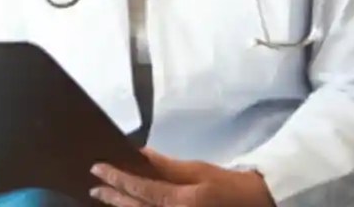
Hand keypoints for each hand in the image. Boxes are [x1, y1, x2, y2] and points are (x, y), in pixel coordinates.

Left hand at [89, 148, 275, 206]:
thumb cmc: (229, 185)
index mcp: (180, 201)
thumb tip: (138, 152)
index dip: (115, 178)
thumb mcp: (198, 170)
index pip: (139, 189)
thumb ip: (165, 165)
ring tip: (104, 197)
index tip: (96, 168)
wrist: (260, 205)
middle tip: (93, 187)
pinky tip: (128, 206)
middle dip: (112, 197)